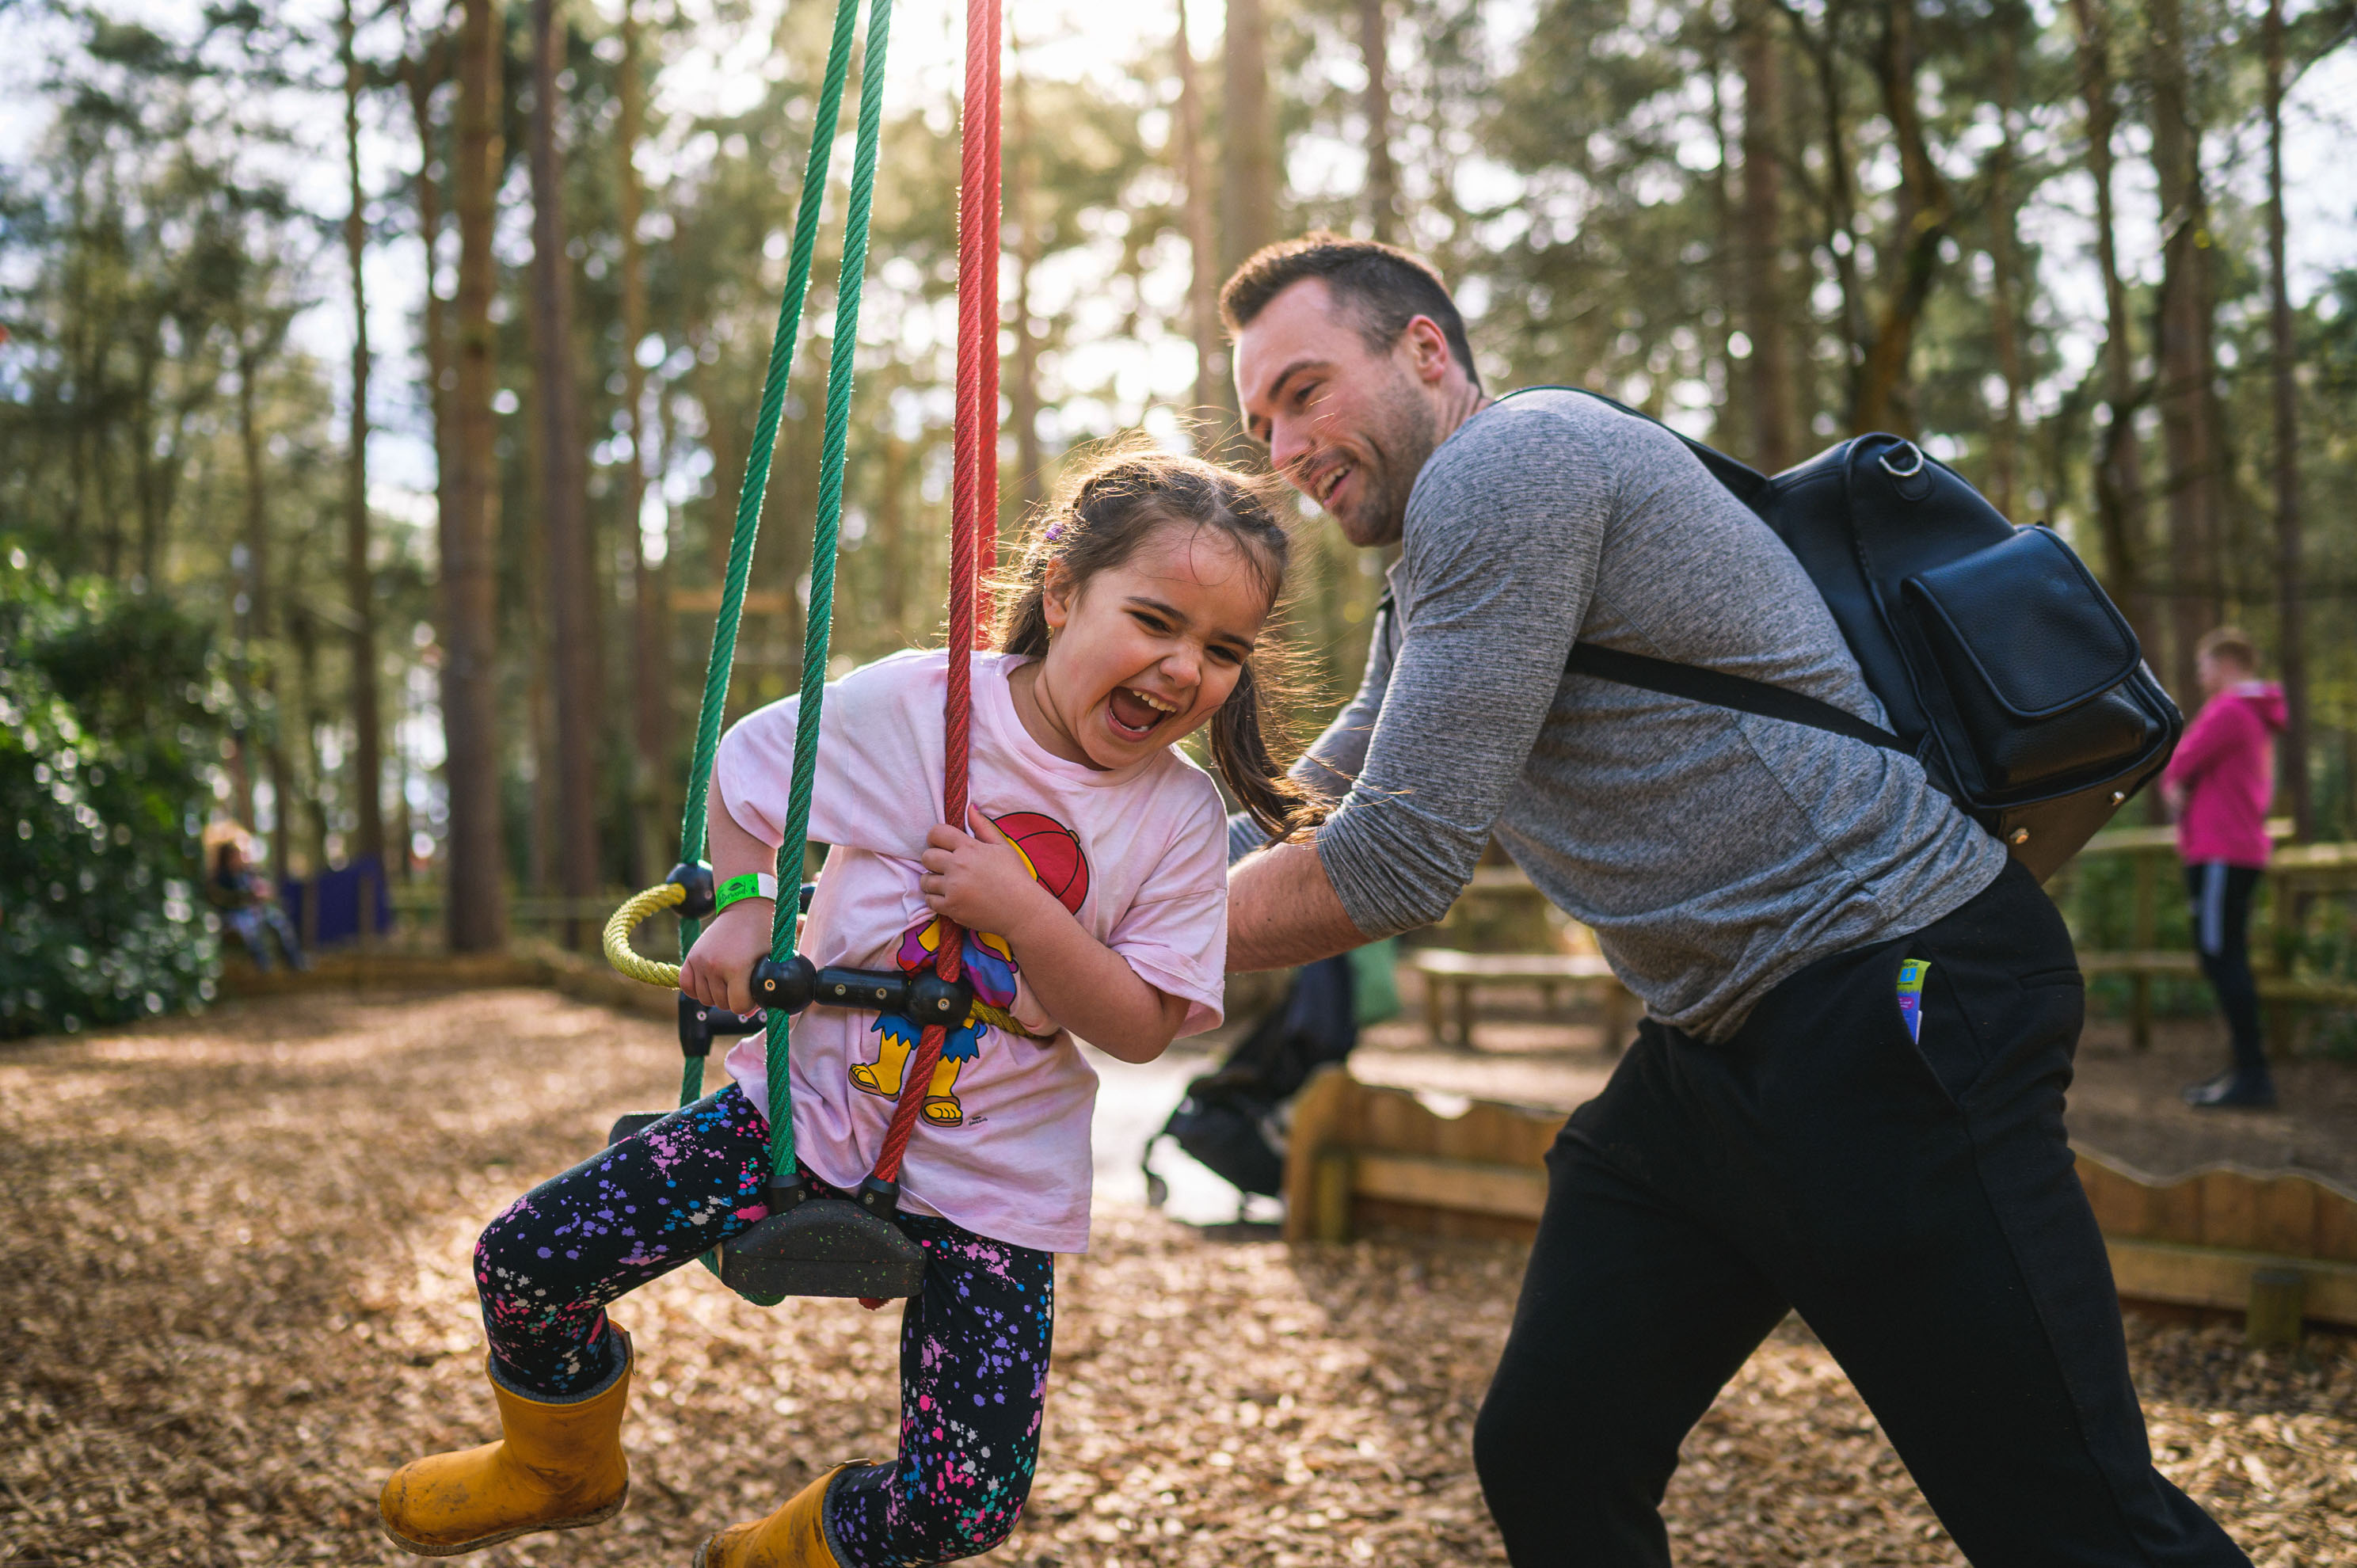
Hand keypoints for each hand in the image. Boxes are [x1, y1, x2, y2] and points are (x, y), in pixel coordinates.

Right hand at [677, 899, 775, 1015]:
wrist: (746, 910)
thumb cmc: (764, 936)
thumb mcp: (771, 962)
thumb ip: (763, 990)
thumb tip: (748, 1015)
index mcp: (738, 968)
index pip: (739, 1007)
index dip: (749, 1003)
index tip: (753, 992)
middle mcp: (715, 966)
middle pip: (722, 1005)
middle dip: (734, 998)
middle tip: (742, 983)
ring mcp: (700, 961)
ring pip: (704, 999)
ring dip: (717, 994)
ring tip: (728, 980)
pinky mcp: (691, 957)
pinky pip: (687, 987)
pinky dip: (697, 989)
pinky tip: (710, 981)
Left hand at [920, 807, 1056, 938]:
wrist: (1023, 910)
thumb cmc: (1015, 876)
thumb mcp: (1003, 847)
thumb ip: (983, 827)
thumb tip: (969, 808)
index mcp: (969, 848)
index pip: (936, 833)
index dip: (935, 838)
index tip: (942, 846)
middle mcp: (958, 866)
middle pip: (926, 857)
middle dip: (933, 860)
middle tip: (945, 867)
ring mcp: (953, 888)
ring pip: (925, 881)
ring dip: (933, 881)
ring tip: (948, 884)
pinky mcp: (951, 908)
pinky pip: (930, 901)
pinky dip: (936, 899)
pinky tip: (951, 897)